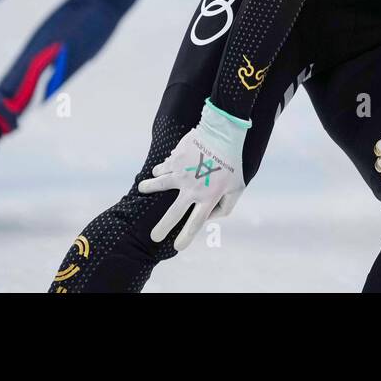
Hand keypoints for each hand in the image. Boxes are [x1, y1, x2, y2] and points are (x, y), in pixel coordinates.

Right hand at [137, 99, 249, 249]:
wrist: (224, 133)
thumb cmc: (233, 161)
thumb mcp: (237, 187)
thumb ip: (226, 206)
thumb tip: (210, 217)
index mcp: (209, 198)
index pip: (195, 223)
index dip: (185, 237)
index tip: (177, 247)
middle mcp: (193, 189)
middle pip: (173, 213)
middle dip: (162, 227)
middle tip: (153, 236)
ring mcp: (182, 174)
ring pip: (158, 185)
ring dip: (149, 188)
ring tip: (142, 189)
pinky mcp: (175, 159)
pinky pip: (163, 167)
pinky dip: (159, 170)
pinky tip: (158, 170)